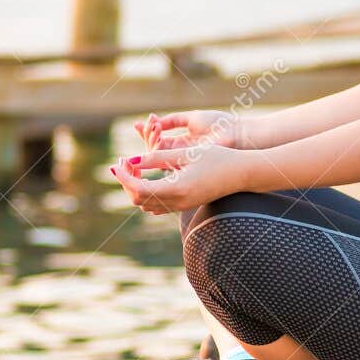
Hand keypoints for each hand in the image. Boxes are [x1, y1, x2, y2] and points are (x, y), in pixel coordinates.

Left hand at [109, 145, 250, 214]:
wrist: (241, 173)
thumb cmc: (217, 158)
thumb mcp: (186, 153)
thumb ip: (157, 157)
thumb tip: (131, 160)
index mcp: (177, 188)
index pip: (138, 189)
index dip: (124, 177)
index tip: (118, 162)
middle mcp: (177, 202)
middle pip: (138, 199)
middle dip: (127, 181)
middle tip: (125, 161)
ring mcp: (181, 206)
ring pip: (146, 204)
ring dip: (136, 187)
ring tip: (136, 166)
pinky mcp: (184, 204)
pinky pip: (157, 205)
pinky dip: (146, 192)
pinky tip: (148, 175)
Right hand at [134, 109, 247, 151]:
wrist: (237, 134)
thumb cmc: (219, 124)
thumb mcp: (191, 119)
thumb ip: (172, 120)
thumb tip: (152, 119)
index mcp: (181, 144)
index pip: (157, 141)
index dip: (146, 133)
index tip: (137, 123)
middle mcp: (179, 156)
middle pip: (153, 150)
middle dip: (147, 135)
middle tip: (149, 123)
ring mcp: (182, 162)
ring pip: (156, 156)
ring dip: (151, 140)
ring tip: (154, 126)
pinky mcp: (185, 166)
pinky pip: (164, 159)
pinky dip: (158, 146)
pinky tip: (158, 134)